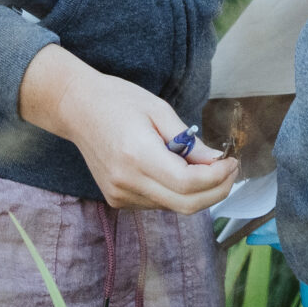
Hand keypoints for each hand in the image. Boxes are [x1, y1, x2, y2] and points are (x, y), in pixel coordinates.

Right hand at [17, 44, 236, 212]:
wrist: (75, 108)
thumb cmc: (118, 101)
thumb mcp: (159, 110)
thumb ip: (189, 140)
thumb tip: (216, 161)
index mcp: (138, 156)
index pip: (188, 184)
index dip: (217, 177)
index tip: (231, 161)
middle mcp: (127, 182)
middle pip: (185, 205)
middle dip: (216, 191)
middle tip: (229, 170)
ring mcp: (120, 195)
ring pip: (173, 206)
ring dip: (197, 192)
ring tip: (202, 164)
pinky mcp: (116, 199)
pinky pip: (157, 203)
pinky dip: (175, 192)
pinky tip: (175, 169)